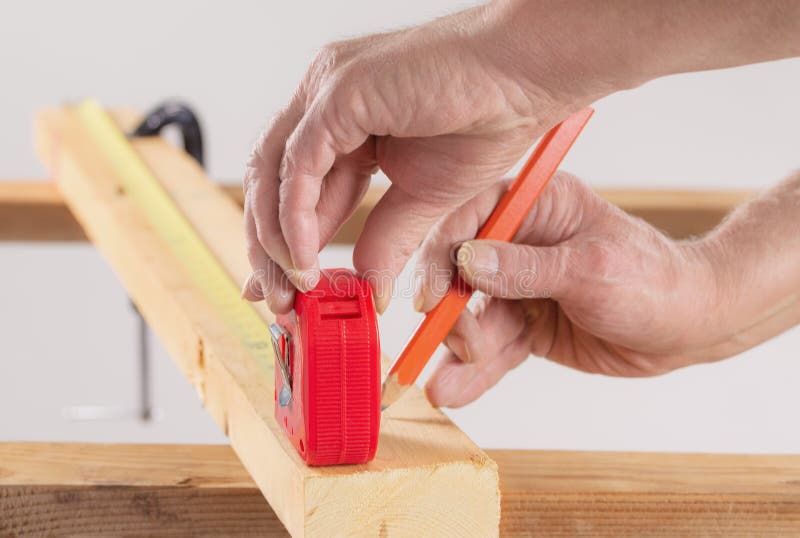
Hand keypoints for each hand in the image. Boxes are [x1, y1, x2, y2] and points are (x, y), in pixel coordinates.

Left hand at [241, 1, 621, 312]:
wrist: (527, 76)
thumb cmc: (489, 118)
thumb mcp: (428, 197)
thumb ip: (389, 238)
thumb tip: (370, 289)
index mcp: (342, 118)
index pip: (296, 188)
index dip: (286, 242)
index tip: (286, 289)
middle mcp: (324, 100)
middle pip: (271, 181)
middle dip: (269, 248)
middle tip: (280, 301)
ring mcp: (326, 90)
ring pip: (273, 173)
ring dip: (275, 239)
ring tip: (293, 289)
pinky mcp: (337, 93)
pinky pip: (298, 166)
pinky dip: (296, 220)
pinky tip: (306, 260)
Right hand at [418, 172, 727, 407]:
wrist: (690, 327)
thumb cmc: (654, 282)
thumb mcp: (590, 270)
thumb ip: (525, 269)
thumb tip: (464, 260)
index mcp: (537, 206)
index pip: (470, 219)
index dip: (440, 256)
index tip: (427, 296)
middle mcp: (520, 243)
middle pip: (461, 274)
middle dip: (452, 314)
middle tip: (460, 345)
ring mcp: (520, 287)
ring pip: (474, 319)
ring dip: (459, 353)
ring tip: (442, 388)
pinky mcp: (526, 324)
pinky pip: (494, 348)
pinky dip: (475, 372)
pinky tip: (455, 391)